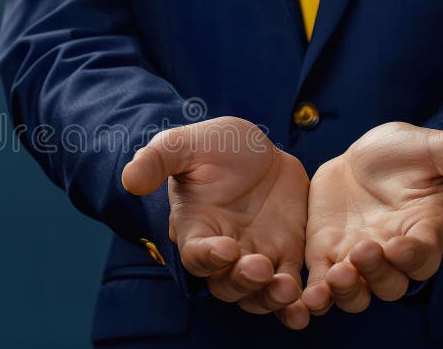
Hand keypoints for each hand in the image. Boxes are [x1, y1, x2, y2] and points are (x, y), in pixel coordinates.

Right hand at [122, 117, 309, 328]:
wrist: (256, 149)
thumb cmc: (213, 146)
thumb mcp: (185, 144)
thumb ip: (158, 159)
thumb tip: (129, 179)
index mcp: (196, 229)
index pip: (197, 255)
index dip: (209, 257)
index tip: (226, 247)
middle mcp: (224, 251)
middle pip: (228, 285)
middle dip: (243, 282)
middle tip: (260, 267)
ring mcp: (257, 256)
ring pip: (259, 294)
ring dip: (271, 298)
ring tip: (288, 289)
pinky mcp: (287, 254)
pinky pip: (294, 285)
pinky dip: (302, 298)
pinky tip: (313, 299)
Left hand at [302, 122, 442, 314]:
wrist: (359, 153)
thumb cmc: (403, 151)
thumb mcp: (437, 147)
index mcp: (423, 231)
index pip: (423, 256)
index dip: (412, 255)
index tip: (398, 244)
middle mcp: (393, 253)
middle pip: (391, 283)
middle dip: (378, 272)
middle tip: (362, 249)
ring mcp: (357, 258)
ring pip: (358, 293)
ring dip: (348, 291)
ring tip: (337, 274)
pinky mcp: (326, 255)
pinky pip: (322, 285)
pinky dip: (317, 296)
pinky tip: (308, 296)